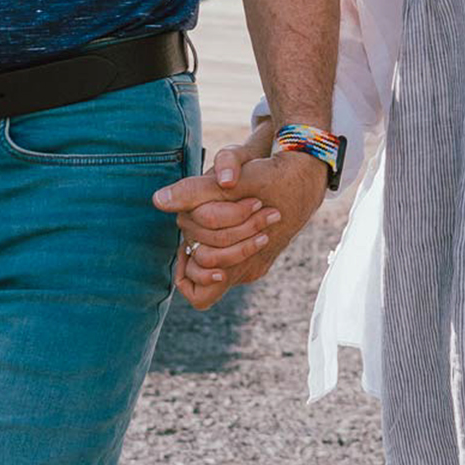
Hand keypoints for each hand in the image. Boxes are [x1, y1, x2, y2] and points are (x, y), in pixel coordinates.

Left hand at [151, 127, 330, 308]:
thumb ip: (195, 192)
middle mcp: (249, 269)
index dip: (186, 268)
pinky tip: (217, 223)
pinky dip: (216, 243)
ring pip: (212, 268)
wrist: (306, 178)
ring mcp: (254, 266)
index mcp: (246, 259)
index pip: (199, 288)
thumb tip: (159, 200)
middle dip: (198, 242)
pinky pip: (224, 265)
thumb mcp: (232, 180)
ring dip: (206, 241)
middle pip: (203, 270)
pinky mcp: (257, 260)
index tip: (188, 243)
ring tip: (212, 216)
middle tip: (204, 216)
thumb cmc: (271, 176)